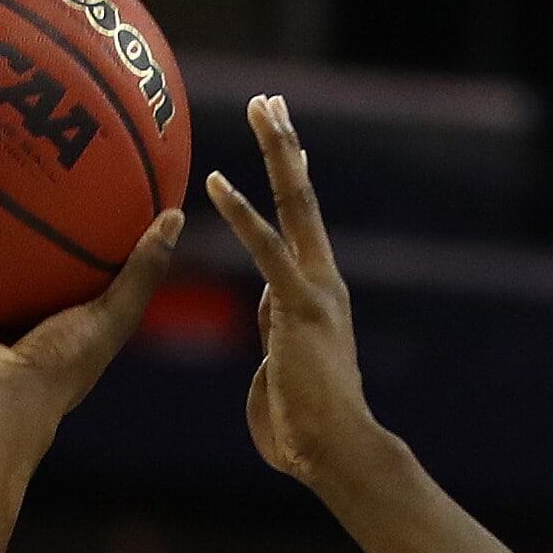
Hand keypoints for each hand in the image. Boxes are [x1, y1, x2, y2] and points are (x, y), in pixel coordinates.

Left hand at [208, 96, 380, 487]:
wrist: (336, 452)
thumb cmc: (307, 431)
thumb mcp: (284, 370)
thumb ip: (276, 333)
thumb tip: (268, 308)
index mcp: (318, 296)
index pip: (303, 226)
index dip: (293, 180)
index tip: (287, 143)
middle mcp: (323, 282)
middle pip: (302, 198)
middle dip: (286, 146)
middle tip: (269, 101)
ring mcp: (315, 291)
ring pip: (295, 205)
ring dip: (277, 152)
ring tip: (261, 107)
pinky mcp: (298, 308)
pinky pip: (266, 250)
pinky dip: (240, 214)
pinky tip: (215, 182)